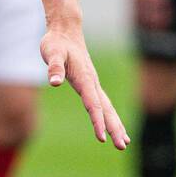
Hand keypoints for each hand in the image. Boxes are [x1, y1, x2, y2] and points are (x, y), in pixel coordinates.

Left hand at [40, 20, 128, 149]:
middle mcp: (92, 82)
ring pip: (108, 108)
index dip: (97, 121)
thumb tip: (54, 82)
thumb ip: (54, 67)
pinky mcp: (91, 84)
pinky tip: (114, 128)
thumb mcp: (51, 52)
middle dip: (115, 128)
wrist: (66, 30)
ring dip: (116, 125)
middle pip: (106, 109)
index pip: (93, 104)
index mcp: (84, 78)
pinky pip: (103, 104)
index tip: (102, 138)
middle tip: (122, 146)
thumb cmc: (56, 42)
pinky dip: (110, 117)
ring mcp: (93, 84)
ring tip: (124, 143)